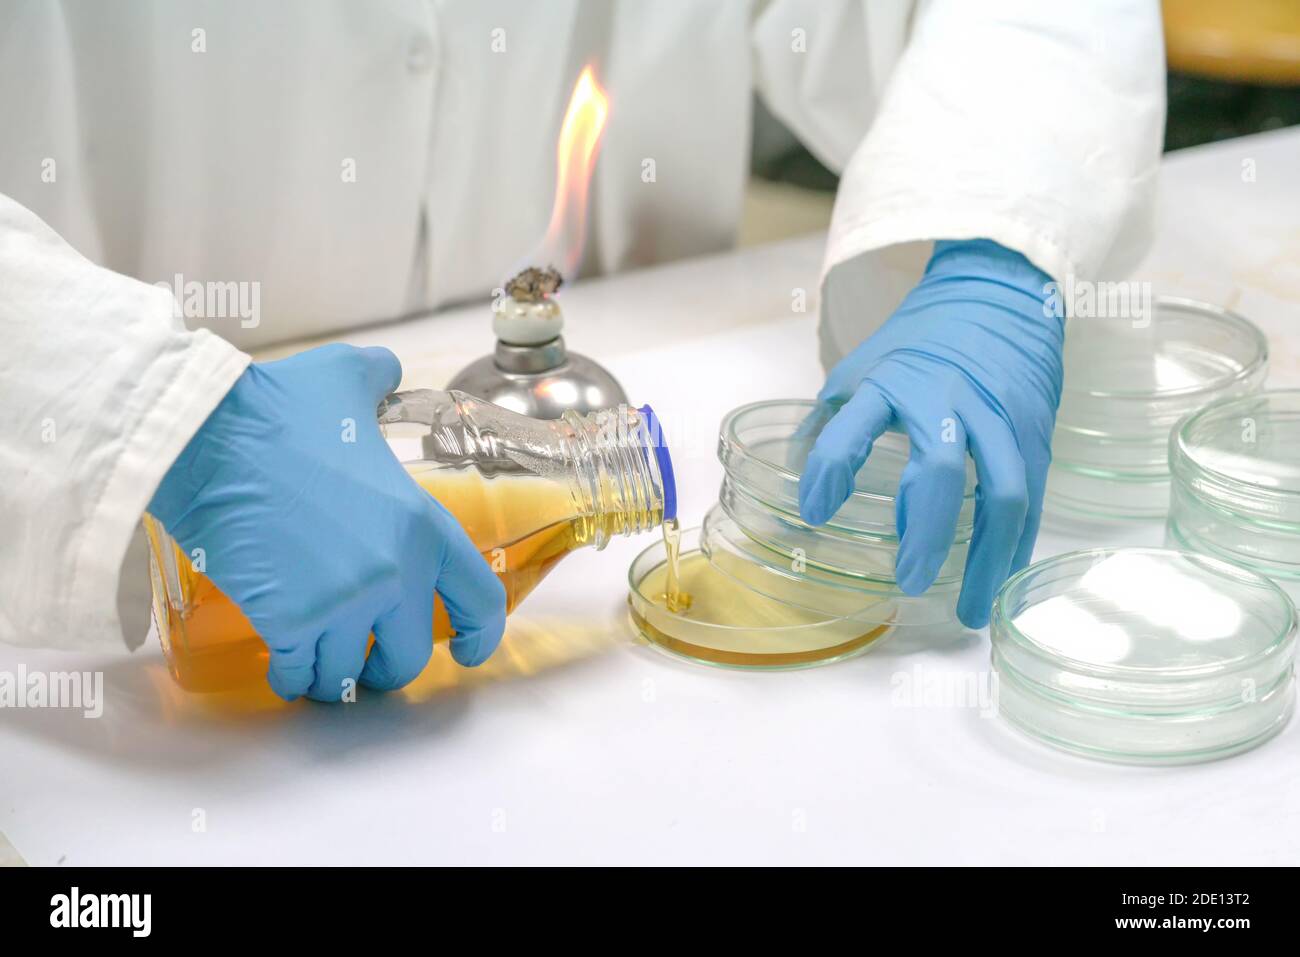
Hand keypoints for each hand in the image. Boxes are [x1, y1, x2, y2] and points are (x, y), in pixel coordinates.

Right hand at [148, 344, 506, 700]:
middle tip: (367, 659)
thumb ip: (378, 379)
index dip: (480, 634)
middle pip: (409, 654)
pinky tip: (283, 668)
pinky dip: (290, 679)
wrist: (205, 437)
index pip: (479, 598)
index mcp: (422, 524)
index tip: (467, 650)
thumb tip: (387, 371)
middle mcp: (395, 572)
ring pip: (350, 674)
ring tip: (318, 666)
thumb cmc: (275, 409)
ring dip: (335, 677)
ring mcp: (343, 602)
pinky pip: (298, 674)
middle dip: (387, 665)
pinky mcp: (290, 623)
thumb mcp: (345, 378)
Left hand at [799, 239, 1062, 628]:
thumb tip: (790, 491)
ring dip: (987, 559)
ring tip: (968, 612)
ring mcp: (998, 418)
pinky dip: (1017, 546)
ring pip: (1003, 494)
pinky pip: (1032, 498)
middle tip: (910, 581)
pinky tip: (1001, 580)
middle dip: (925, 531)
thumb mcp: (861, 369)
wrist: (997, 297)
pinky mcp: (1035, 434)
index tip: (812, 514)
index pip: (852, 427)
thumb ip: (827, 425)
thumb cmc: (917, 344)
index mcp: (889, 382)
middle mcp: (947, 401)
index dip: (830, 470)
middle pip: (941, 470)